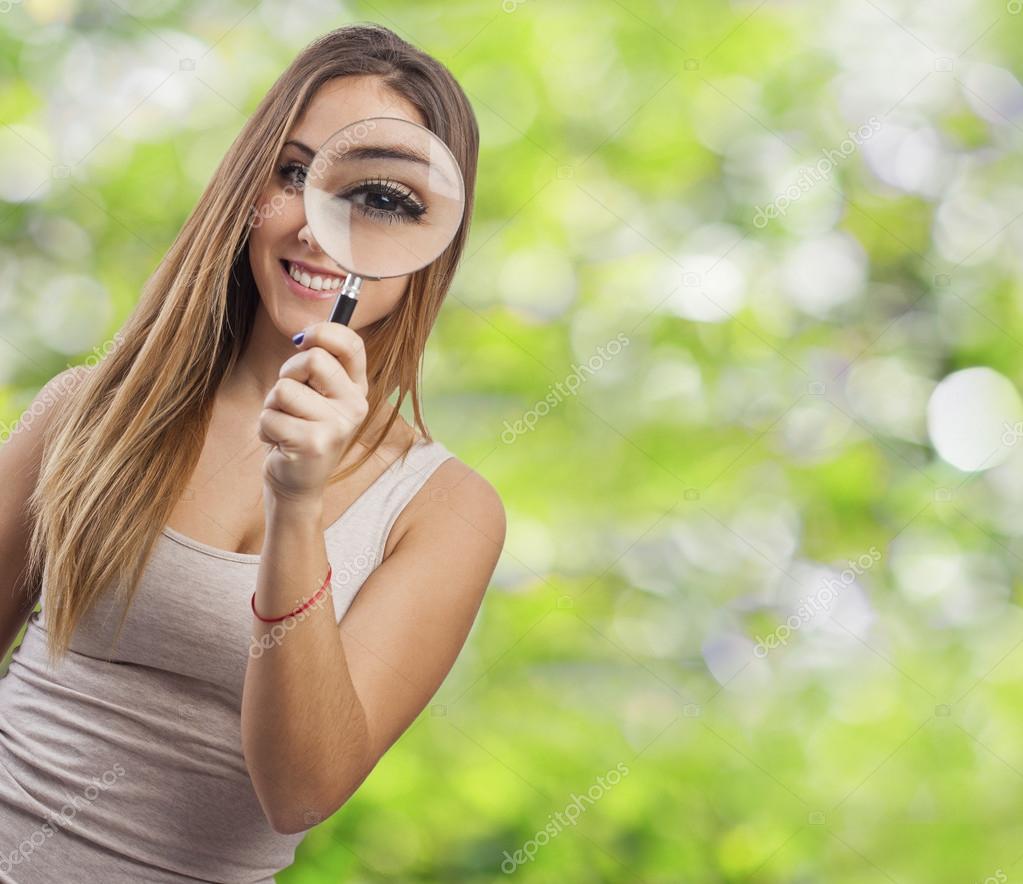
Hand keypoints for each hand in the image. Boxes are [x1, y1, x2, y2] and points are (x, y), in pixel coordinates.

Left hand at [258, 321, 369, 501]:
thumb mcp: (315, 395)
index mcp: (358, 389)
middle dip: (288, 373)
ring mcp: (337, 426)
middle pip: (313, 359)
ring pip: (284, 388)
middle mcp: (356, 406)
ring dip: (272, 405)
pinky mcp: (313, 443)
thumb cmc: (300, 430)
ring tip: (285, 424)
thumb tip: (303, 334)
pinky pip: (270, 415)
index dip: (324, 331)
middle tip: (289, 398)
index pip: (352, 344)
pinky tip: (279, 443)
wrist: (297, 483)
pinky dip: (265, 428)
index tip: (303, 339)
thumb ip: (317, 366)